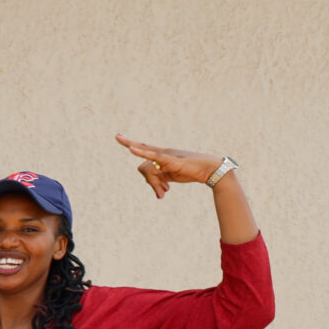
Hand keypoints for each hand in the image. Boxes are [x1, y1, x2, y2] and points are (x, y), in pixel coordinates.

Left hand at [116, 134, 231, 197]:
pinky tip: (131, 149)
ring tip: (164, 192)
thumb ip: (159, 176)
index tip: (117, 136)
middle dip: (147, 177)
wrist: (210, 170)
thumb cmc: (191, 171)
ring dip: (154, 185)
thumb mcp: (170, 176)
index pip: (143, 147)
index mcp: (162, 155)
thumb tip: (150, 180)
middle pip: (143, 167)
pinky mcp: (170, 159)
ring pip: (147, 171)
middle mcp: (162, 152)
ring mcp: (166, 155)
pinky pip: (153, 156)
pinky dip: (142, 152)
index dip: (129, 142)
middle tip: (155, 185)